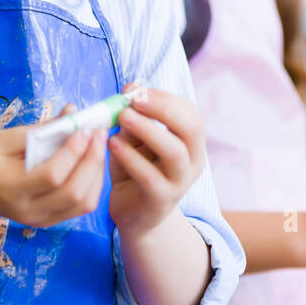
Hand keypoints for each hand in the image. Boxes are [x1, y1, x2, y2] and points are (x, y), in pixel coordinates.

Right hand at [0, 103, 107, 227]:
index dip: (73, 152)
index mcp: (11, 189)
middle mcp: (28, 211)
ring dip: (97, 172)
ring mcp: (40, 220)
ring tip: (98, 146)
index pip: (52, 175)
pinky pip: (81, 206)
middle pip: (73, 193)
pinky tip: (91, 162)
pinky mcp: (50, 221)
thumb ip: (40, 129)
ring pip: (83, 203)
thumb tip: (73, 112)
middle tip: (100, 133)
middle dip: (92, 160)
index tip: (85, 128)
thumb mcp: (3, 139)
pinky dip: (93, 183)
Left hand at [107, 84, 204, 236]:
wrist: (134, 215)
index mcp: (190, 142)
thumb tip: (130, 89)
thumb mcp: (134, 141)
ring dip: (148, 130)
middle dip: (163, 109)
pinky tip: (112, 145)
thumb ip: (133, 119)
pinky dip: (130, 157)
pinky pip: (150, 176)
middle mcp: (193, 161)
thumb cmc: (134, 171)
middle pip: (192, 128)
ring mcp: (180, 182)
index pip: (188, 112)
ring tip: (122, 118)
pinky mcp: (161, 200)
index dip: (164, 97)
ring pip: (175, 152)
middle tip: (134, 100)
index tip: (135, 89)